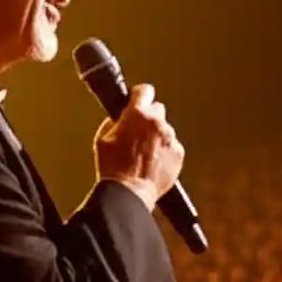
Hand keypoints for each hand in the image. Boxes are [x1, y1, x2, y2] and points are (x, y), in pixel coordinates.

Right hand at [94, 83, 184, 211]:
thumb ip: (116, 122)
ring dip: (157, 137)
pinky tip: (153, 163)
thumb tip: (121, 118)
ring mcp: (170, 137)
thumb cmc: (113, 168)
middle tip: (139, 132)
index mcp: (137, 114)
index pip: (145, 90)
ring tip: (145, 154)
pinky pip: (172, 146)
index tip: (138, 99)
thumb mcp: (103, 139)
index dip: (140, 95)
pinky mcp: (179, 153)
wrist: (129, 192)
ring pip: (165, 129)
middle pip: (157, 109)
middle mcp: (157, 122)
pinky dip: (165, 152)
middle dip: (149, 118)